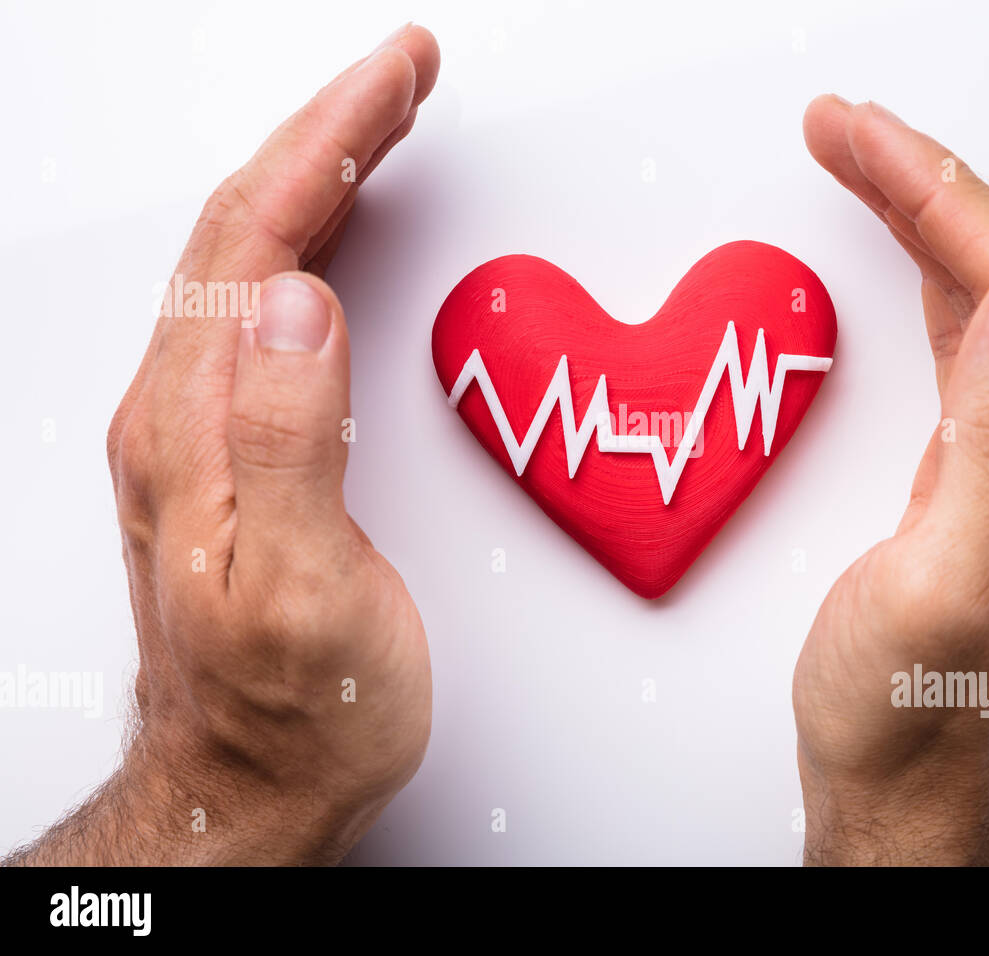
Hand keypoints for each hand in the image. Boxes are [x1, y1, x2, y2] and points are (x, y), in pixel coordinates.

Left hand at [8, 24, 439, 864]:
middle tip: (402, 74)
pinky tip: (337, 236)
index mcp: (196, 430)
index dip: (329, 141)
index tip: (397, 79)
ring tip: (377, 122)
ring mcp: (202, 431)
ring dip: (315, 173)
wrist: (252, 788)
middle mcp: (182, 417)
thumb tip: (294, 304)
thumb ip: (290, 441)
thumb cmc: (289, 711)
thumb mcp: (300, 590)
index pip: (255, 239)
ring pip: (251, 259)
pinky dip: (309, 241)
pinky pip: (262, 310)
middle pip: (245, 228)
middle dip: (329, 131)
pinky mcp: (236, 453)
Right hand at [793, 97, 988, 864]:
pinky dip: (932, 284)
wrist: (908, 808)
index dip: (939, 197)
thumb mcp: (946, 580)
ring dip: (929, 222)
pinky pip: (977, 351)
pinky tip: (906, 250)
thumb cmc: (918, 723)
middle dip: (928, 187)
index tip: (860, 138)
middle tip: (846, 127)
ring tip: (862, 157)